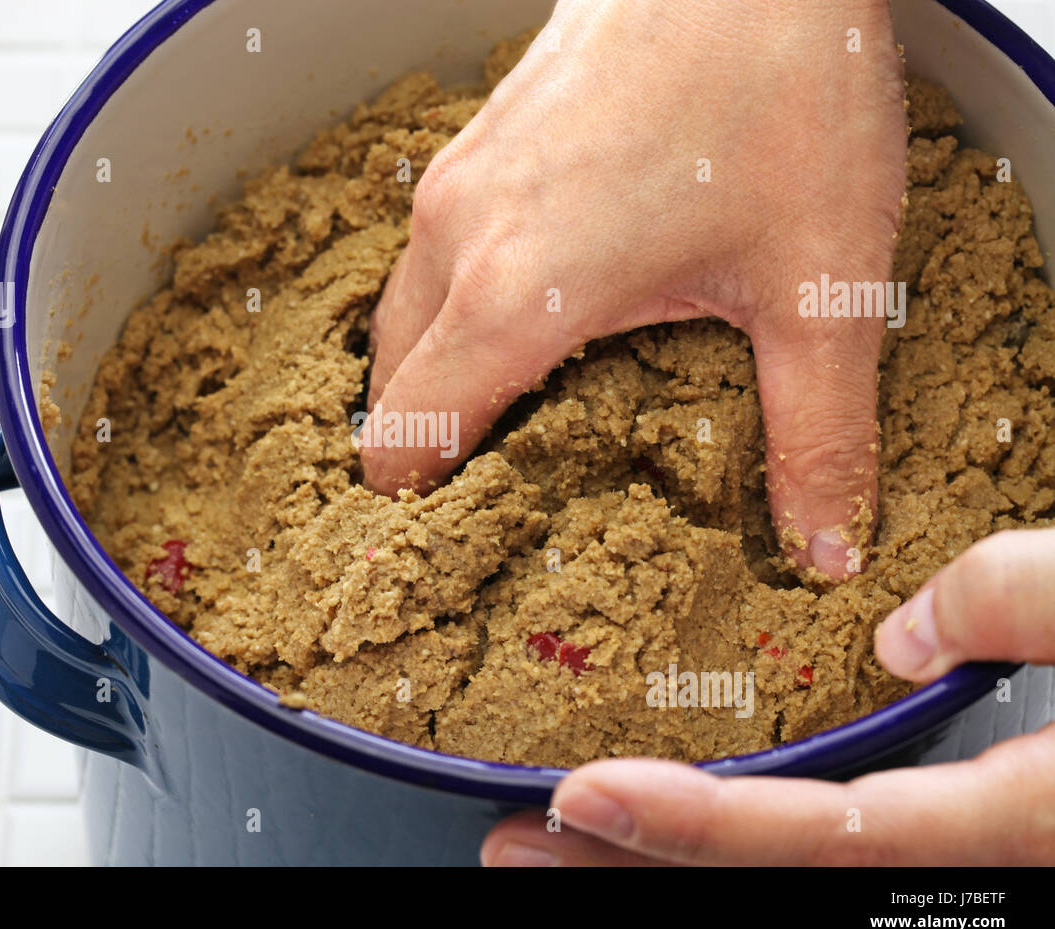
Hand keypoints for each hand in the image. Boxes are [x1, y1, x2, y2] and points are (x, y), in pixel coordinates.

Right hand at [362, 0, 906, 577]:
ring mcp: (454, 181)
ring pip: (404, 318)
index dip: (416, 508)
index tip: (452, 548)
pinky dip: (457, 311)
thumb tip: (825, 552)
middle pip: (392, 387)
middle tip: (500, 493)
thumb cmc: (783, 88)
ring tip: (519, 411)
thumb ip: (815, 434)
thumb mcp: (819, 285)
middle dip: (427, 450)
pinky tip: (538, 312)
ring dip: (441, 375)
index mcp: (516, 294)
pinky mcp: (472, 145)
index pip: (405, 439)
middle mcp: (457, 239)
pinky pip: (430, 258)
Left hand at [481, 528, 1054, 865]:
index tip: (582, 800)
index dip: (702, 829)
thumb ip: (1028, 601)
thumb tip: (905, 633)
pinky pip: (833, 855)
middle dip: (644, 882)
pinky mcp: (964, 838)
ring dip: (674, 870)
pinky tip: (686, 815)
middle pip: (789, 891)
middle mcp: (982, 872)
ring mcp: (968, 867)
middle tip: (518, 854)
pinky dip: (746, 844)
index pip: (833, 841)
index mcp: (1022, 826)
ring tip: (559, 847)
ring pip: (801, 884)